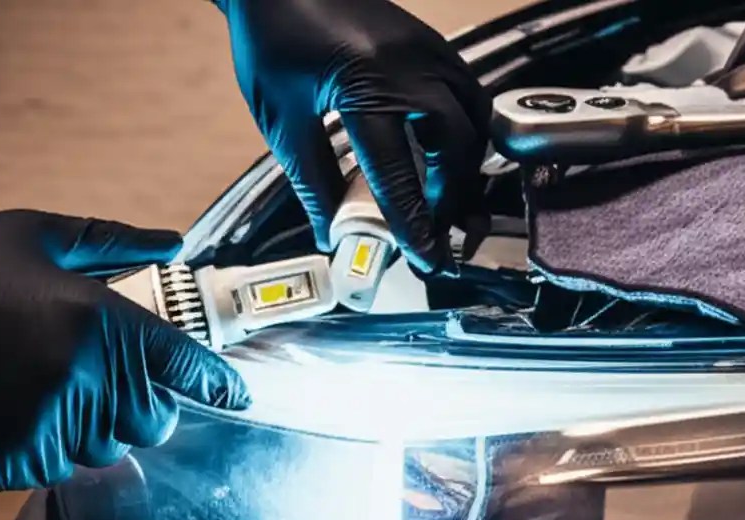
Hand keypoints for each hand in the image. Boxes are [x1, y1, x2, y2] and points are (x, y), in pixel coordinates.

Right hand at [0, 205, 249, 490]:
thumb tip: (173, 243)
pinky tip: (5, 405)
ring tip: (41, 384)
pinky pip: (52, 469)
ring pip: (102, 451)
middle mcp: (79, 382)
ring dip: (90, 427)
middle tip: (104, 375)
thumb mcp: (36, 236)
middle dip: (140, 404)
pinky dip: (44, 447)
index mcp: (97, 324)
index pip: (185, 368)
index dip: (219, 383)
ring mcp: (39, 430)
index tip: (238, 394)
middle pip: (151, 422)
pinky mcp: (2, 465)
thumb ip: (116, 243)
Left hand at [219, 0, 489, 275]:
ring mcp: (427, 49)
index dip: (413, 222)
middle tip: (435, 232)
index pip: (398, 171)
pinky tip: (443, 157)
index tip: (424, 256)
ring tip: (441, 201)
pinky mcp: (430, 43)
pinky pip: (467, 94)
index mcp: (364, 84)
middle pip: (456, 146)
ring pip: (473, 119)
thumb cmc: (272, 37)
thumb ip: (310, 181)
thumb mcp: (282, 119)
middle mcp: (408, 64)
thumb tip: (331, 232)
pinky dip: (462, 133)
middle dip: (451, 197)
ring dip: (461, 166)